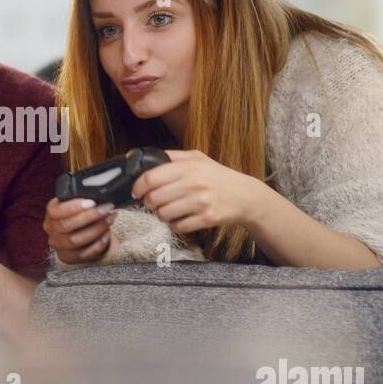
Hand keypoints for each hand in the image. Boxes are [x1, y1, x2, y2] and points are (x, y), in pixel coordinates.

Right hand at [43, 198, 117, 263]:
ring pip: (75, 240)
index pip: (56, 211)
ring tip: (109, 219)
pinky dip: (97, 244)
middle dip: (90, 216)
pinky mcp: (69, 257)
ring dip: (95, 229)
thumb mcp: (75, 202)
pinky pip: (83, 253)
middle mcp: (51, 230)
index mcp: (51, 213)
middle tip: (106, 208)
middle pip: (66, 225)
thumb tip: (97, 190)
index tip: (91, 202)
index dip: (73, 207)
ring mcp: (59, 245)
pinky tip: (107, 235)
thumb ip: (81, 197)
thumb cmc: (78, 214)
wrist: (76, 233)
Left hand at [132, 150, 264, 234]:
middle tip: (153, 202)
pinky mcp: (207, 219)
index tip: (137, 190)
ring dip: (162, 214)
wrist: (246, 196)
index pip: (150, 178)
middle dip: (148, 202)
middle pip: (153, 198)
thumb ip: (172, 157)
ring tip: (170, 209)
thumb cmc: (218, 176)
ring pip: (163, 214)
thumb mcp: (197, 158)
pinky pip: (178, 227)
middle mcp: (194, 183)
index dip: (138, 186)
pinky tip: (182, 217)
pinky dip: (175, 225)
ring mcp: (201, 202)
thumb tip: (144, 158)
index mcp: (189, 166)